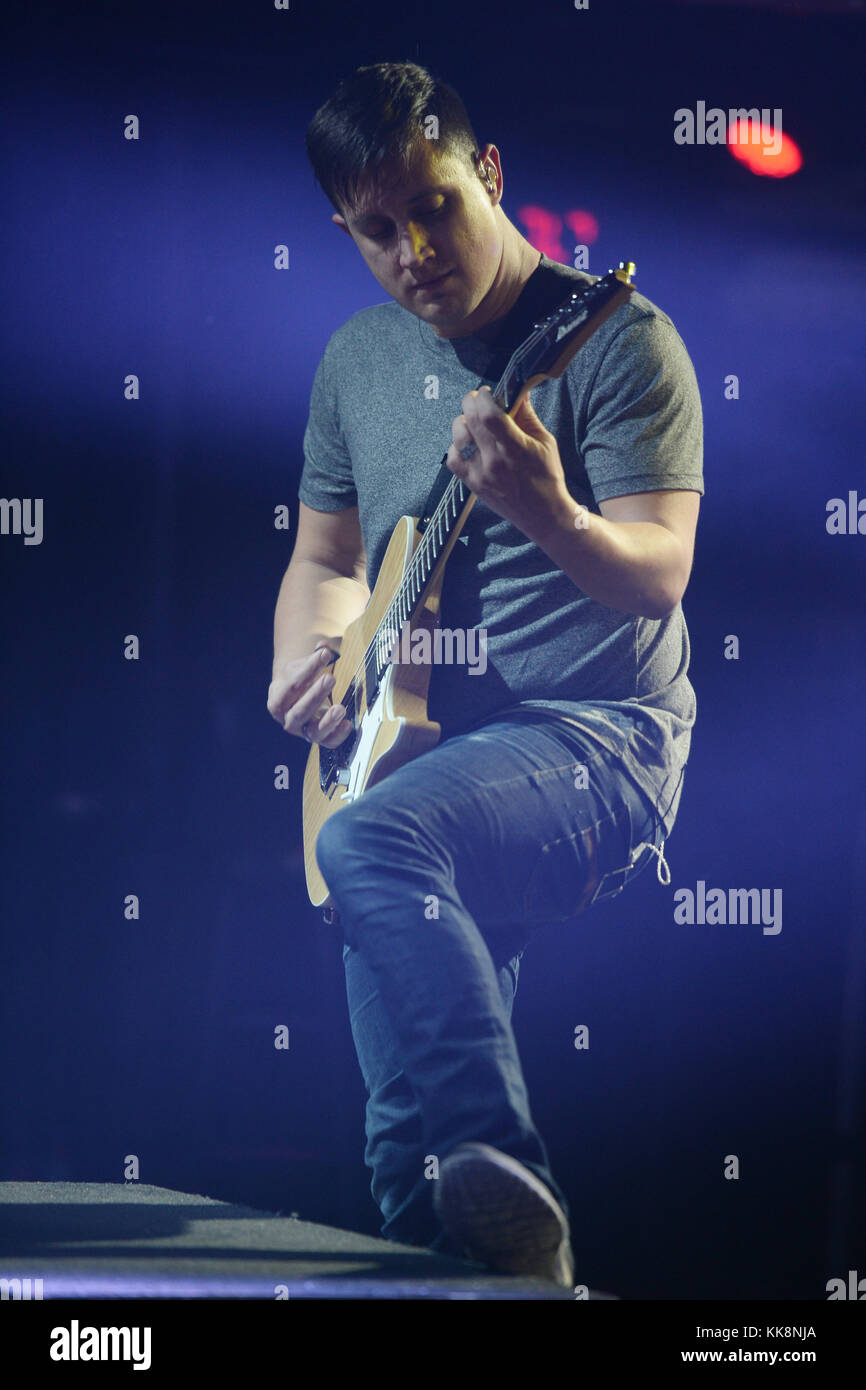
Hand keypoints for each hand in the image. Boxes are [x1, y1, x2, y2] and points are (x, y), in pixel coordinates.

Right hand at [267, 641, 352, 746]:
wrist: (296, 699)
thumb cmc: (298, 682)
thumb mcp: (301, 666)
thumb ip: (313, 657)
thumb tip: (324, 646)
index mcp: (277, 700)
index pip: (291, 686)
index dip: (308, 669)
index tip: (324, 655)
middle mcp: (288, 720)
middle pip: (300, 711)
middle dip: (316, 694)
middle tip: (330, 678)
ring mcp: (303, 732)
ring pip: (314, 732)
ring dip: (328, 721)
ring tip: (340, 708)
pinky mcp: (319, 739)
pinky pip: (329, 743)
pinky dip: (339, 736)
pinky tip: (348, 724)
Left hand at [445, 385, 570, 541]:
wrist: (543, 515)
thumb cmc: (547, 478)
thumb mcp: (546, 442)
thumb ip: (527, 416)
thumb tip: (518, 391)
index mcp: (515, 448)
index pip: (488, 415)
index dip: (484, 397)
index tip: (488, 392)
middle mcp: (494, 461)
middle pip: (470, 421)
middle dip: (471, 402)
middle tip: (478, 400)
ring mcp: (480, 474)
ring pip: (457, 437)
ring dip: (462, 422)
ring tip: (472, 422)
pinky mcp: (473, 485)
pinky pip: (452, 459)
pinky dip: (456, 446)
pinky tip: (468, 444)